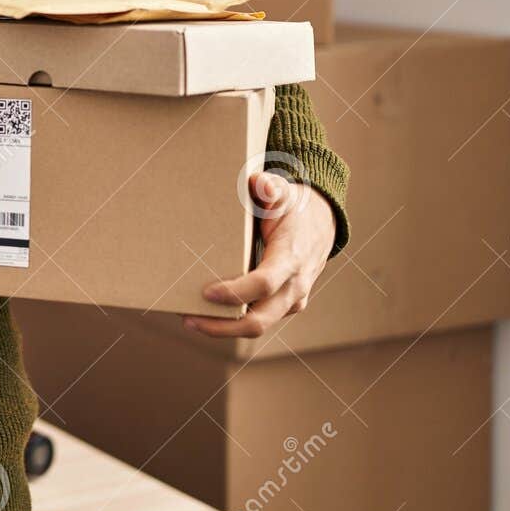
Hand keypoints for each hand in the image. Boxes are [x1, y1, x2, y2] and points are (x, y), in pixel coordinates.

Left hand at [184, 171, 335, 338]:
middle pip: (259, 319)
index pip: (264, 284)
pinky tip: (207, 315)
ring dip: (224, 328)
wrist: (321, 222)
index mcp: (292, 258)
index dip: (235, 292)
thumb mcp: (284, 192)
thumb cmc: (294, 207)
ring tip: (190, 320)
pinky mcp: (285, 306)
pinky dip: (234, 322)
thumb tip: (257, 183)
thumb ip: (270, 188)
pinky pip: (260, 320)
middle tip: (188, 319)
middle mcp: (295, 286)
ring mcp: (292, 300)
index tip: (206, 292)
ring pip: (258, 326)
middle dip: (222, 326)